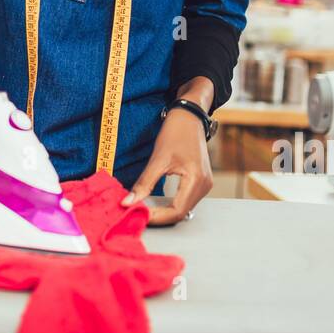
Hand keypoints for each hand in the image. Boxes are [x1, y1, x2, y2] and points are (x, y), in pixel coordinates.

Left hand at [122, 108, 212, 225]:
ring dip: (165, 211)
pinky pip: (186, 200)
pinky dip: (171, 203)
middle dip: (159, 215)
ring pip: (184, 208)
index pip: (177, 211)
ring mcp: (205, 184)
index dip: (157, 217)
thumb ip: (144, 183)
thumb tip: (128, 202)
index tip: (139, 216)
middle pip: (181, 213)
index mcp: (197, 179)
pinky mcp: (200, 181)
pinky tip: (157, 201)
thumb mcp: (157, 158)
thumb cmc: (176, 132)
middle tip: (138, 213)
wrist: (189, 116)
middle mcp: (204, 185)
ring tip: (145, 208)